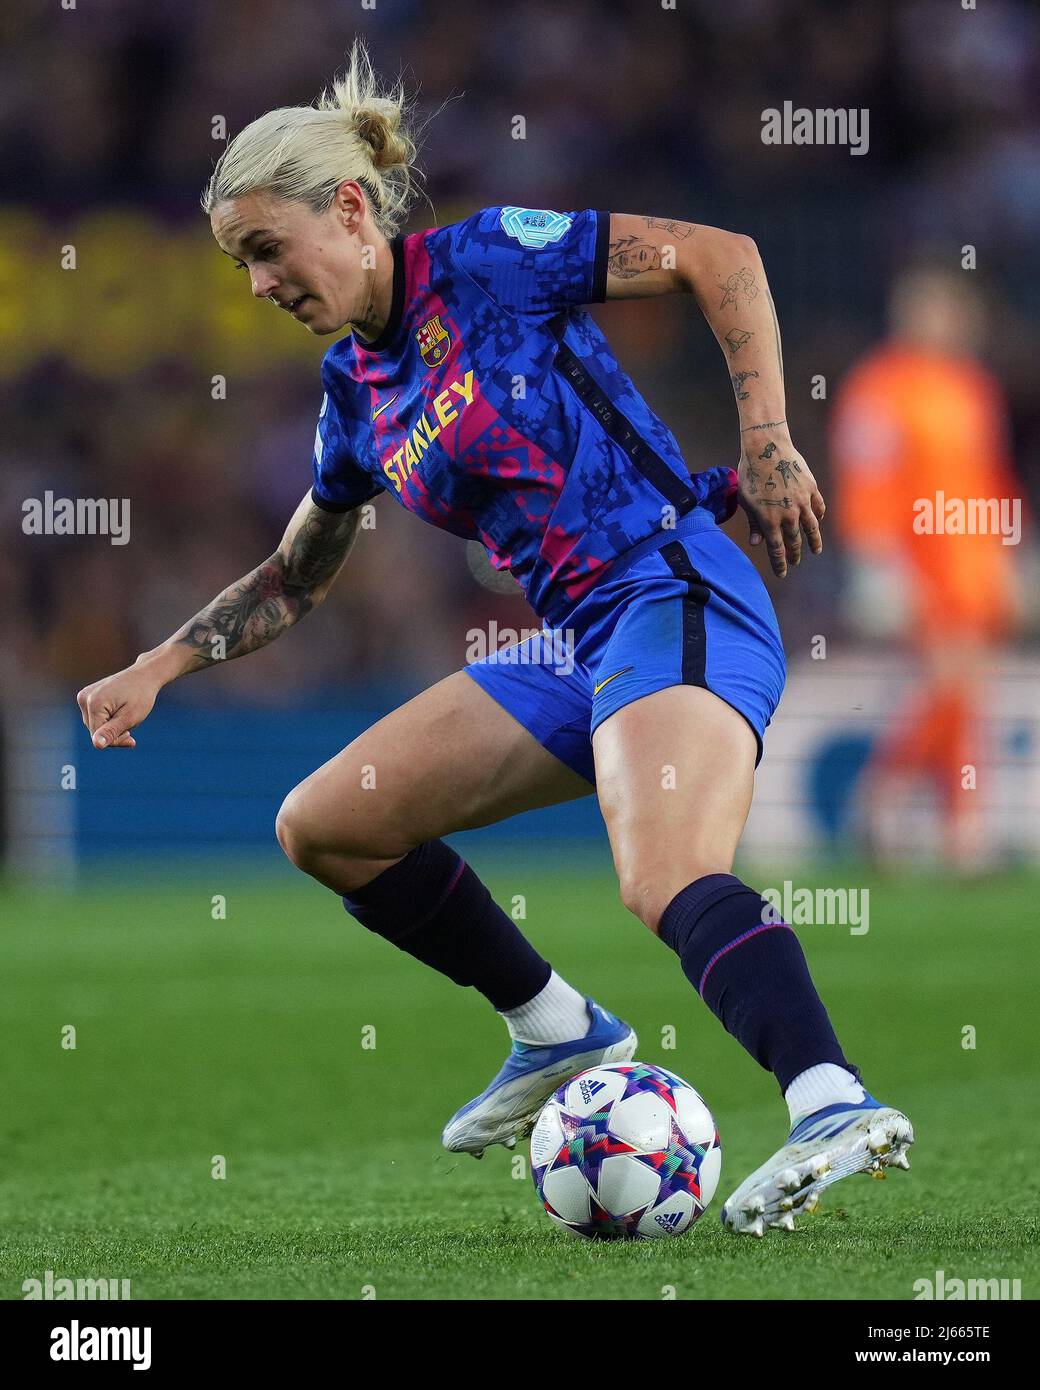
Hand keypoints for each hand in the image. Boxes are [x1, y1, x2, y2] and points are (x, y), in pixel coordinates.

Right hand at [76, 659, 161, 748]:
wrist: (144, 675)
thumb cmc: (141, 696)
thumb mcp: (130, 718)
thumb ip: (112, 732)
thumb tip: (97, 745)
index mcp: (93, 703)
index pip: (98, 736)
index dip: (116, 740)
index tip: (132, 739)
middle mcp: (84, 698)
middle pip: (95, 731)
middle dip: (115, 733)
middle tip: (131, 723)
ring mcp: (84, 696)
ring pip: (96, 725)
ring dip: (112, 726)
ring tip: (126, 714)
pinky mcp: (87, 696)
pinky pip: (96, 717)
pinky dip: (109, 719)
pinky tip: (120, 711)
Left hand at [737, 433, 825, 577]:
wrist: (767, 447)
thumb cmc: (751, 473)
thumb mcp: (746, 501)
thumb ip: (754, 523)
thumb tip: (756, 543)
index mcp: (770, 520)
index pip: (777, 549)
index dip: (780, 563)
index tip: (782, 574)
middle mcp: (788, 514)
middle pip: (794, 541)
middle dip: (794, 555)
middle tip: (795, 562)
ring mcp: (802, 501)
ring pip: (811, 527)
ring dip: (813, 541)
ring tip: (815, 551)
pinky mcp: (811, 488)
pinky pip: (818, 507)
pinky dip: (819, 516)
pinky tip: (819, 521)